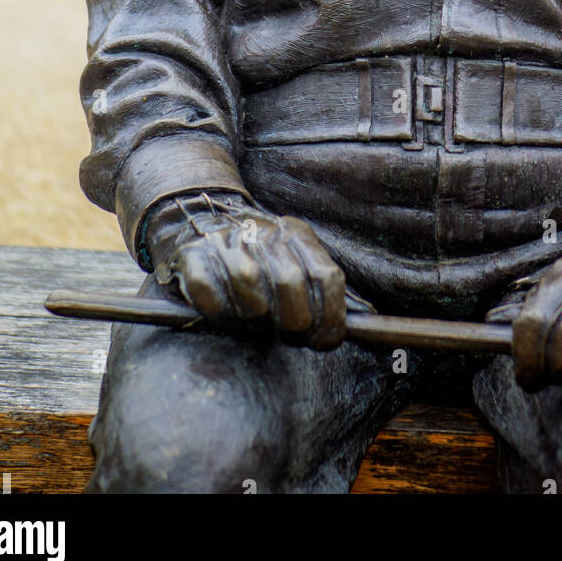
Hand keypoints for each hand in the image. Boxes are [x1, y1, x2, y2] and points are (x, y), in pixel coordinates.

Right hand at [144, 191, 346, 349]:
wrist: (196, 219)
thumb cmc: (256, 257)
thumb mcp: (297, 260)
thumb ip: (327, 287)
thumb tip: (369, 315)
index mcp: (296, 233)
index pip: (327, 276)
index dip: (330, 317)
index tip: (323, 341)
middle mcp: (264, 232)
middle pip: (291, 287)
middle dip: (293, 325)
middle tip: (286, 335)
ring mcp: (226, 242)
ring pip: (252, 295)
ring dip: (254, 321)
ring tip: (253, 319)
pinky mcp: (192, 257)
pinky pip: (212, 301)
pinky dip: (220, 316)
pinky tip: (225, 312)